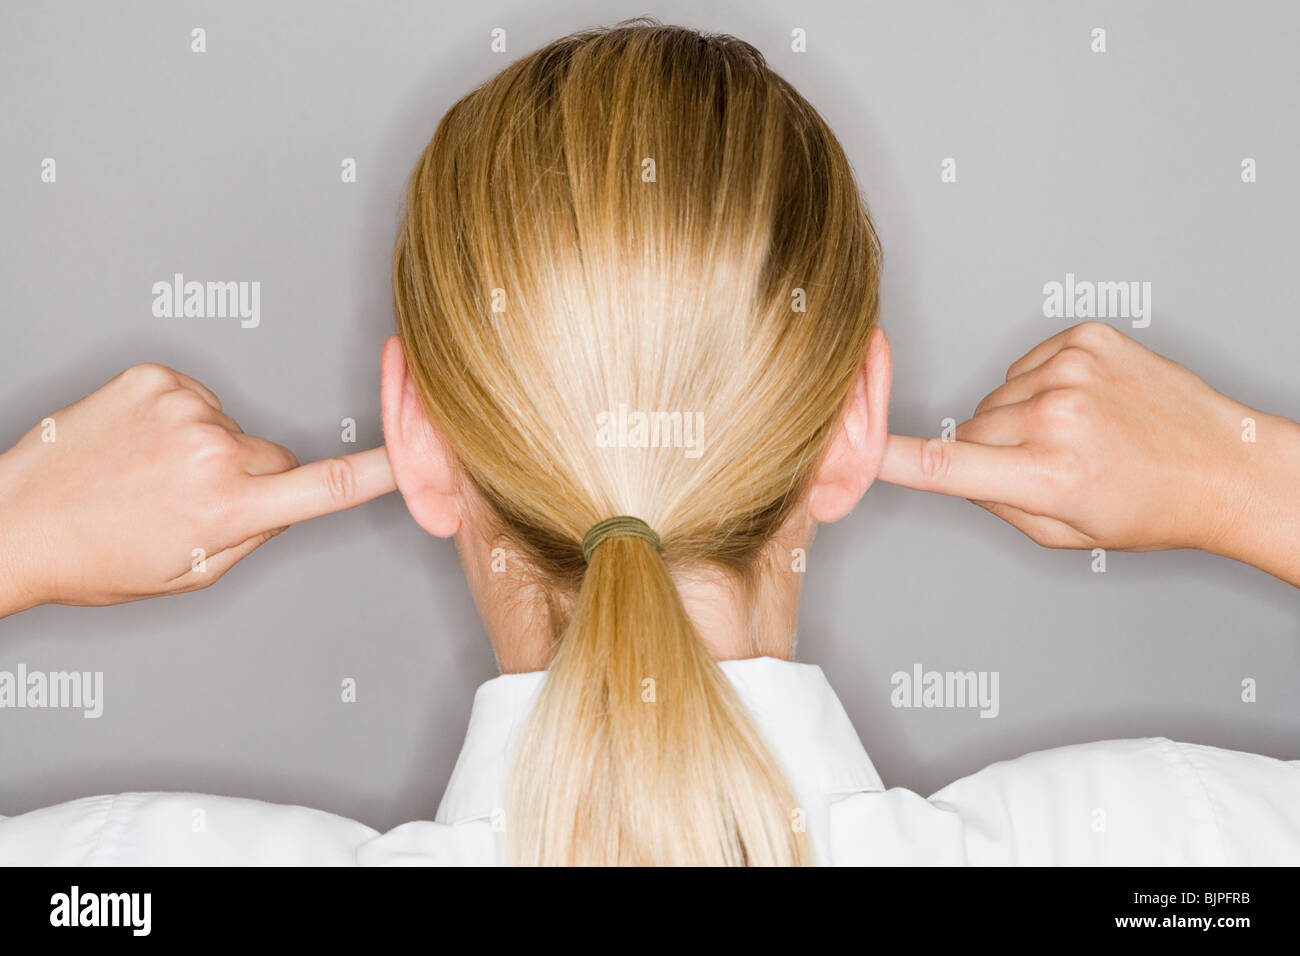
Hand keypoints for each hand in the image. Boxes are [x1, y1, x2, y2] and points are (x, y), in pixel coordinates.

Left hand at [0, 364, 394, 612]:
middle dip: (252, 478)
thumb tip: (286, 502)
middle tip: (193, 503)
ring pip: (234, 429)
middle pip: (275, 457)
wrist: (14, 521)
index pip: (326, 487)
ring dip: (208, 449)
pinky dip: (179, 421)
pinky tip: (140, 446)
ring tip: (151, 474)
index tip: (418, 456)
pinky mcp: (154, 378)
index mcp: (225, 508)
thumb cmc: (94, 559)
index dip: (381, 471)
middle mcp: (209, 450)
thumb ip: (255, 536)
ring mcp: (181, 407)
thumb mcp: (191, 574)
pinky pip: (198, 400)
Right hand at [879, 321, 1273, 554]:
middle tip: (1045, 465)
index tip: (856, 450)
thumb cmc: (1155, 506)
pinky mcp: (1086, 338)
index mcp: (1050, 473)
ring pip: (998, 396)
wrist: (1226, 463)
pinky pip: (1027, 364)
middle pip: (971, 427)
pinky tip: (1084, 403)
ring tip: (1076, 433)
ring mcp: (1072, 369)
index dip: (892, 458)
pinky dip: (1043, 384)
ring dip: (1020, 416)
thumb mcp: (1066, 533)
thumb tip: (954, 473)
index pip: (946, 464)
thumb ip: (998, 504)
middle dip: (992, 449)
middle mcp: (1057, 415)